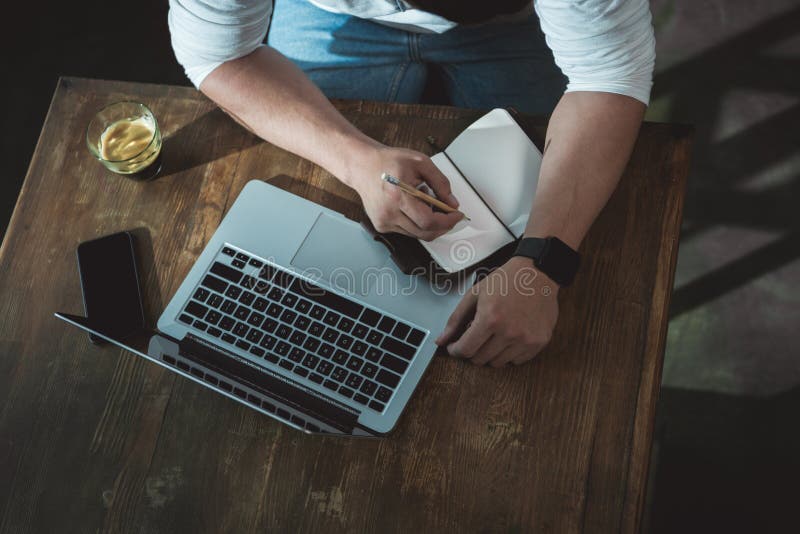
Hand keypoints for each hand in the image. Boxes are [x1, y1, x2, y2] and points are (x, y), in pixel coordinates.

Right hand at [343, 143, 462, 240]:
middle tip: (450, 215)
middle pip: (424, 232)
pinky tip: (414, 208)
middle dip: (442, 226)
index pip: (428, 221)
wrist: (363, 166)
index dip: (447, 221)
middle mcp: (389, 213)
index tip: (457, 215)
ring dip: (429, 224)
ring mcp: (384, 222)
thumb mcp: (420, 163)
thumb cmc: (389, 162)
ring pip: (417, 234)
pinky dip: (417, 224)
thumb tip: (451, 202)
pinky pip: (407, 232)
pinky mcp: (381, 226)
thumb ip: (440, 182)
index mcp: (398, 196)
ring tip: (427, 205)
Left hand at [436, 257, 558, 366]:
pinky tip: (509, 336)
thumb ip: (455, 319)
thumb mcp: (475, 294)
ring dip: (490, 352)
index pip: (466, 350)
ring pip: (498, 363)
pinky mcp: (539, 343)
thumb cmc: (506, 280)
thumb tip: (441, 340)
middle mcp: (509, 332)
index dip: (455, 350)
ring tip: (493, 335)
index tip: (455, 347)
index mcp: (490, 319)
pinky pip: (517, 361)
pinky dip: (509, 353)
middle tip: (475, 336)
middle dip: (472, 350)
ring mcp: (526, 339)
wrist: (538, 273)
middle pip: (480, 359)